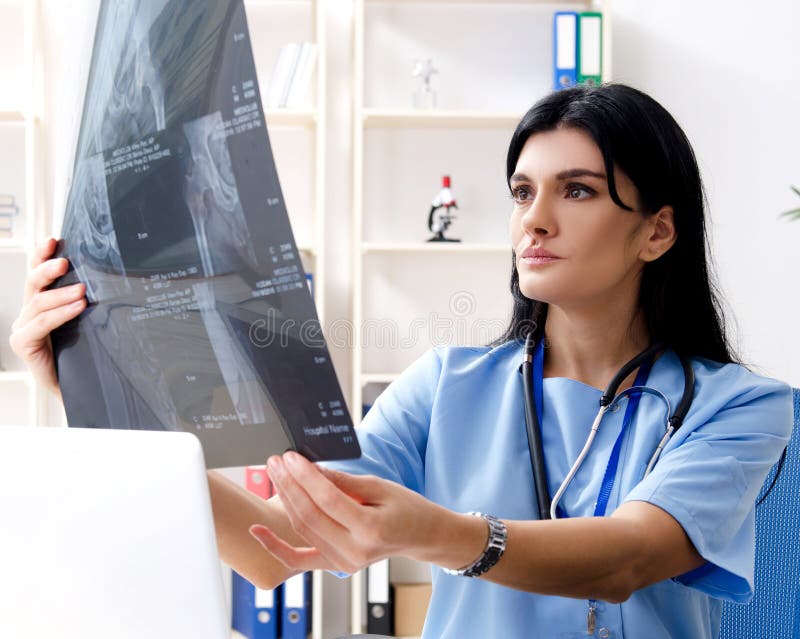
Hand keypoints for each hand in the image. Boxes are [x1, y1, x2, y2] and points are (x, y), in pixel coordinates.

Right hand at [9, 238, 85, 397]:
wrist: (80, 387)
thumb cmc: (85, 351)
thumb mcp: (88, 321)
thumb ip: (86, 300)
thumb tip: (110, 275)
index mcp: (41, 302)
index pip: (38, 272)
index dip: (41, 254)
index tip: (53, 240)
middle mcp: (28, 311)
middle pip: (33, 282)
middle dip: (47, 268)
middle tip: (64, 261)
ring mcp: (23, 327)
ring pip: (37, 302)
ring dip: (60, 293)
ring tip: (81, 290)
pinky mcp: (23, 343)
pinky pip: (40, 324)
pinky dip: (60, 313)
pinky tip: (78, 307)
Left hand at [248, 452, 449, 574]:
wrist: (422, 536)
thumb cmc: (407, 508)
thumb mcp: (380, 486)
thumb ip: (344, 481)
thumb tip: (311, 468)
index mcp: (370, 529)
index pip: (327, 499)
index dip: (305, 476)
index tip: (290, 457)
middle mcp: (355, 551)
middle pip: (310, 515)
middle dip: (289, 484)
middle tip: (276, 461)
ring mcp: (344, 563)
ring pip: (303, 530)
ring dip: (285, 500)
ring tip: (274, 475)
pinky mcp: (336, 566)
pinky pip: (300, 559)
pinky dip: (276, 547)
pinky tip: (257, 532)